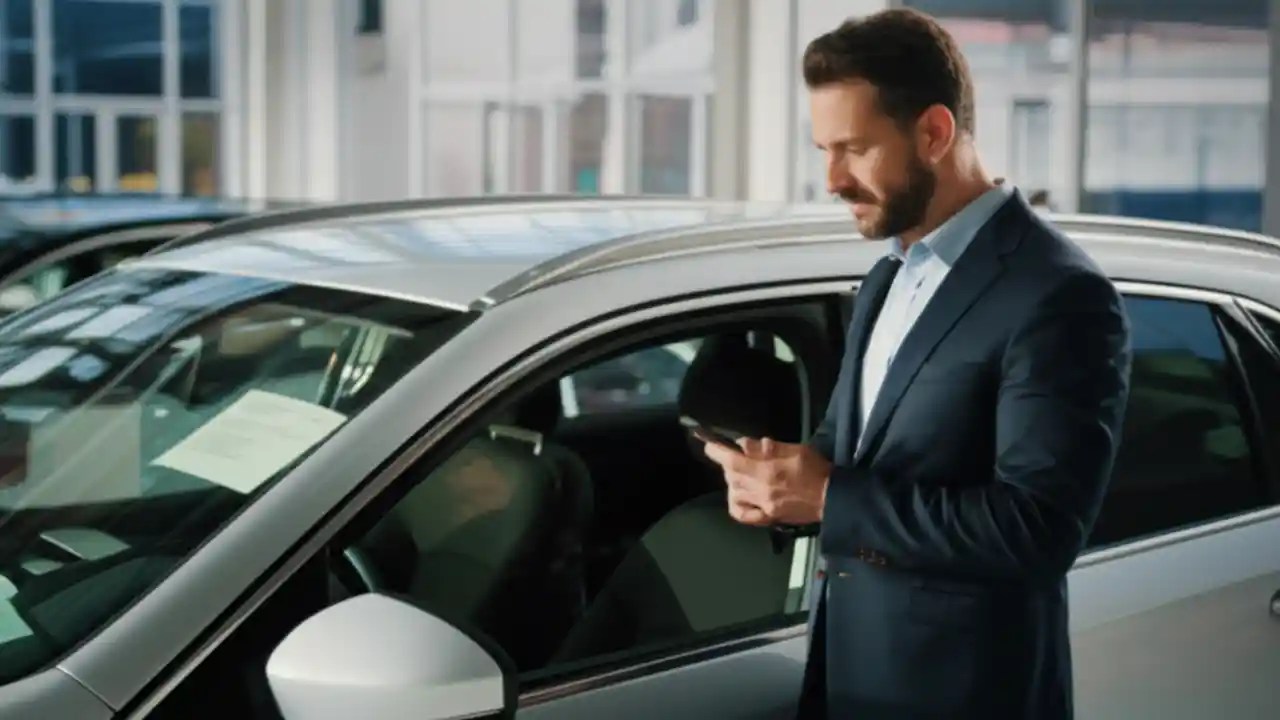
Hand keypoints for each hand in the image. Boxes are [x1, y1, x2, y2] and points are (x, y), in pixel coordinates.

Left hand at [702, 437, 831, 526]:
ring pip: (734, 492)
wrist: (833, 498)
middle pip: (731, 476)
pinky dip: (736, 503)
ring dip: (732, 480)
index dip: (717, 452)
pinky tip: (740, 494)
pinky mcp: (768, 517)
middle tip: (733, 455)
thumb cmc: (817, 469)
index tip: (709, 445)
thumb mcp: (796, 449)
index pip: (733, 461)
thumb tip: (744, 444)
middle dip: (727, 463)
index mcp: (768, 471)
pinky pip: (742, 514)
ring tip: (740, 472)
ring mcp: (763, 506)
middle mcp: (761, 490)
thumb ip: (768, 448)